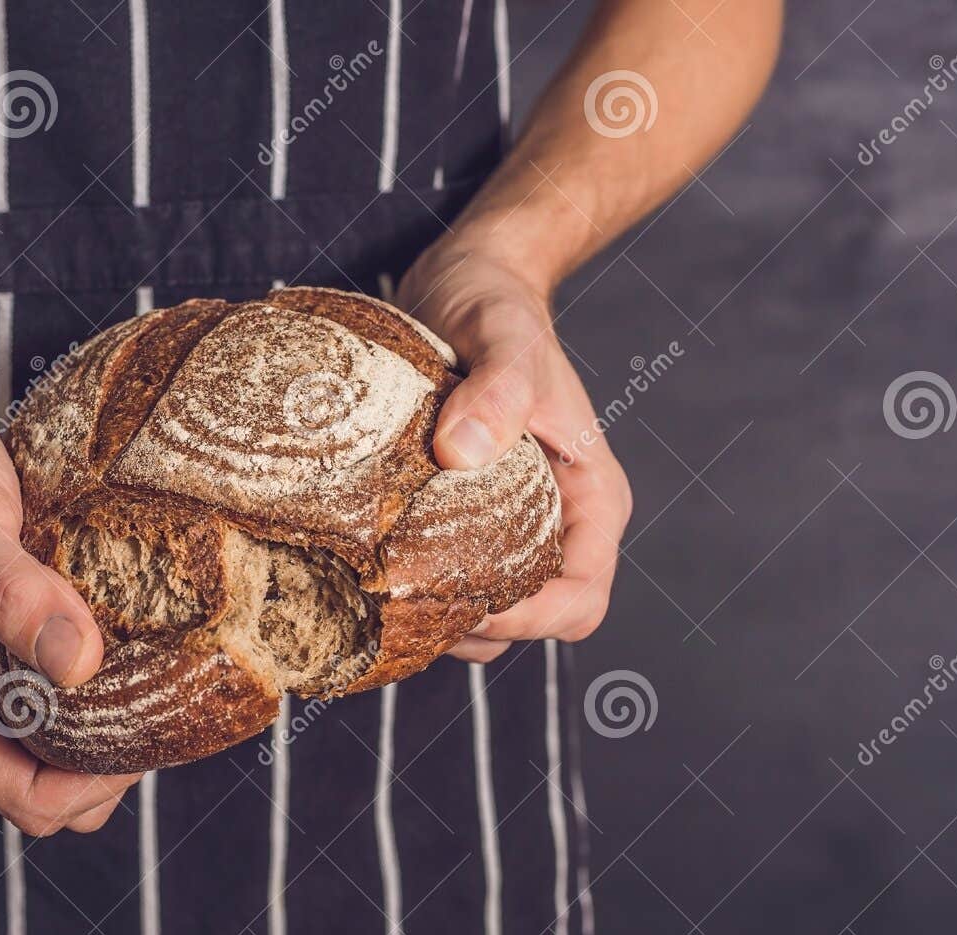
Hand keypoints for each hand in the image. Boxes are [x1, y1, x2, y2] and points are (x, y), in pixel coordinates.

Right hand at [0, 351, 140, 834]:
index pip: (26, 799)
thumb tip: (79, 664)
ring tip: (157, 668)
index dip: (97, 785)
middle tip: (169, 696)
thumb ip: (14, 592)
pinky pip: (50, 704)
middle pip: (45, 788)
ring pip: (52, 750)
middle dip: (110, 764)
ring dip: (106, 728)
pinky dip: (93, 688)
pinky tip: (129, 641)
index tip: (156, 727)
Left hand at [396, 240, 632, 661]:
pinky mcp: (462, 523)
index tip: (466, 603)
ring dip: (435, 617)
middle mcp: (555, 526)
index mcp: (591, 501)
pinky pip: (445, 582)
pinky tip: (365, 570)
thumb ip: (498, 390)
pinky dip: (412, 591)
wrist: (464, 285)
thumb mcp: (504, 337)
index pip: (579, 601)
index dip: (529, 620)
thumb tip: (464, 452)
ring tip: (379, 592)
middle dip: (473, 626)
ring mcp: (509, 530)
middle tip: (402, 604)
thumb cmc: (497, 308)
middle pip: (528, 623)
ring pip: (483, 613)